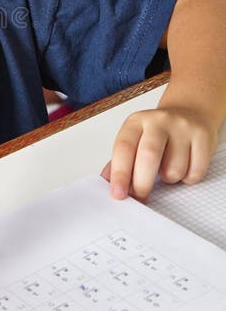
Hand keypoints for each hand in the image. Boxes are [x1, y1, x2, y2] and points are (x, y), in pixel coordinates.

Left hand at [101, 106, 217, 201]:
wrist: (189, 113)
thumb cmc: (158, 133)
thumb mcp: (135, 139)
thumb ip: (121, 160)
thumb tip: (108, 183)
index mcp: (136, 122)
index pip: (124, 148)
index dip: (120, 173)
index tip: (118, 193)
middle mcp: (159, 121)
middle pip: (149, 157)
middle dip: (142, 184)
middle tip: (140, 197)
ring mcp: (182, 127)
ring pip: (174, 169)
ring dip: (169, 179)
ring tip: (167, 168)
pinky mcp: (202, 136)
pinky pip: (195, 172)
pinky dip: (188, 178)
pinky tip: (185, 166)